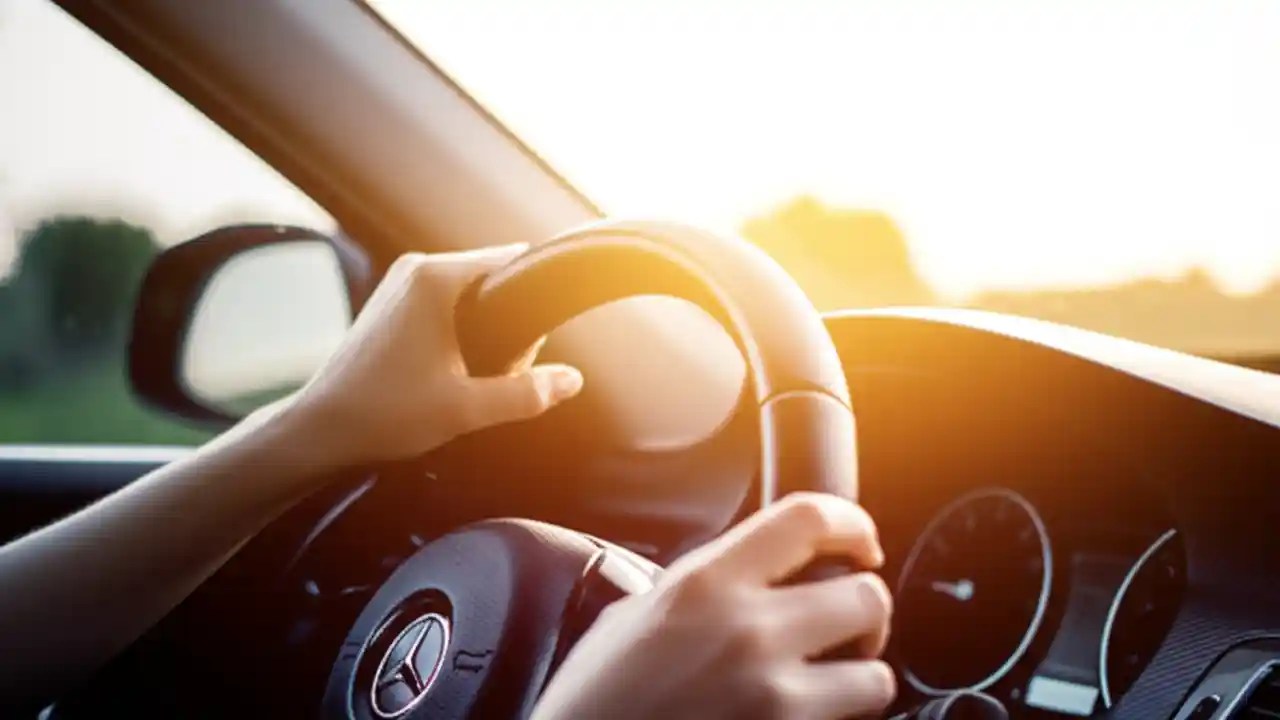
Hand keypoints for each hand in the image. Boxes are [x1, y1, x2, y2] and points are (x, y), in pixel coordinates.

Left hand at [285, 245, 583, 469]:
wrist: (320, 431)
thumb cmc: (383, 414)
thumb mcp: (465, 409)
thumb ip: (526, 394)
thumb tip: (571, 381)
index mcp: (434, 278)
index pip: (511, 261)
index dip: (533, 299)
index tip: (536, 343)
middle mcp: (416, 269)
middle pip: (493, 279)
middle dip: (509, 325)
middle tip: (499, 373)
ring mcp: (400, 284)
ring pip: (471, 294)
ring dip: (485, 332)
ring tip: (471, 377)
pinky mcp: (392, 303)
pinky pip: (447, 305)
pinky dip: (461, 333)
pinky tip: (451, 373)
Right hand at [533, 493, 895, 719]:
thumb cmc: (598, 698)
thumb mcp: (638, 613)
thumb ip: (704, 582)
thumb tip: (758, 567)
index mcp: (707, 583)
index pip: (810, 519)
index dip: (853, 522)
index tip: (859, 542)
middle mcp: (748, 634)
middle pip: (866, 596)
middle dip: (864, 611)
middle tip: (846, 625)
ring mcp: (773, 698)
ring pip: (875, 677)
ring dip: (859, 678)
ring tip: (830, 682)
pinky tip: (806, 716)